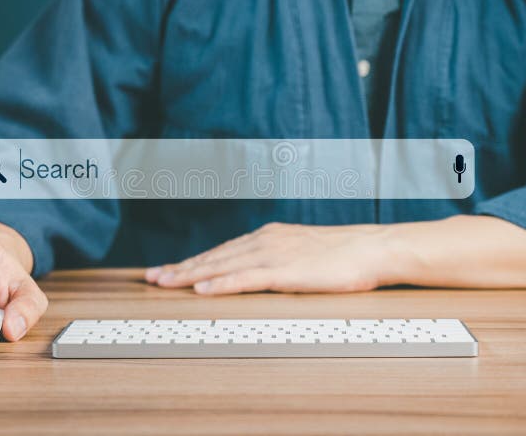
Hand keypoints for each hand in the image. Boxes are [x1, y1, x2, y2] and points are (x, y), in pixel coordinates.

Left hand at [144, 222, 403, 294]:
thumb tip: (261, 274)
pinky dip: (221, 282)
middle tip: (153, 277)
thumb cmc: (344, 255)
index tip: (170, 269)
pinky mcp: (285, 269)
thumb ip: (279, 261)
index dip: (194, 261)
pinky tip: (204, 289)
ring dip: (191, 274)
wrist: (372, 248)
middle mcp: (265, 241)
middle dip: (181, 268)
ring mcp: (273, 254)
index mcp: (268, 237)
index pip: (222, 251)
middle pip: (214, 256)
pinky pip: (246, 277)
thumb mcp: (303, 253)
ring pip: (222, 264)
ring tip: (166, 283)